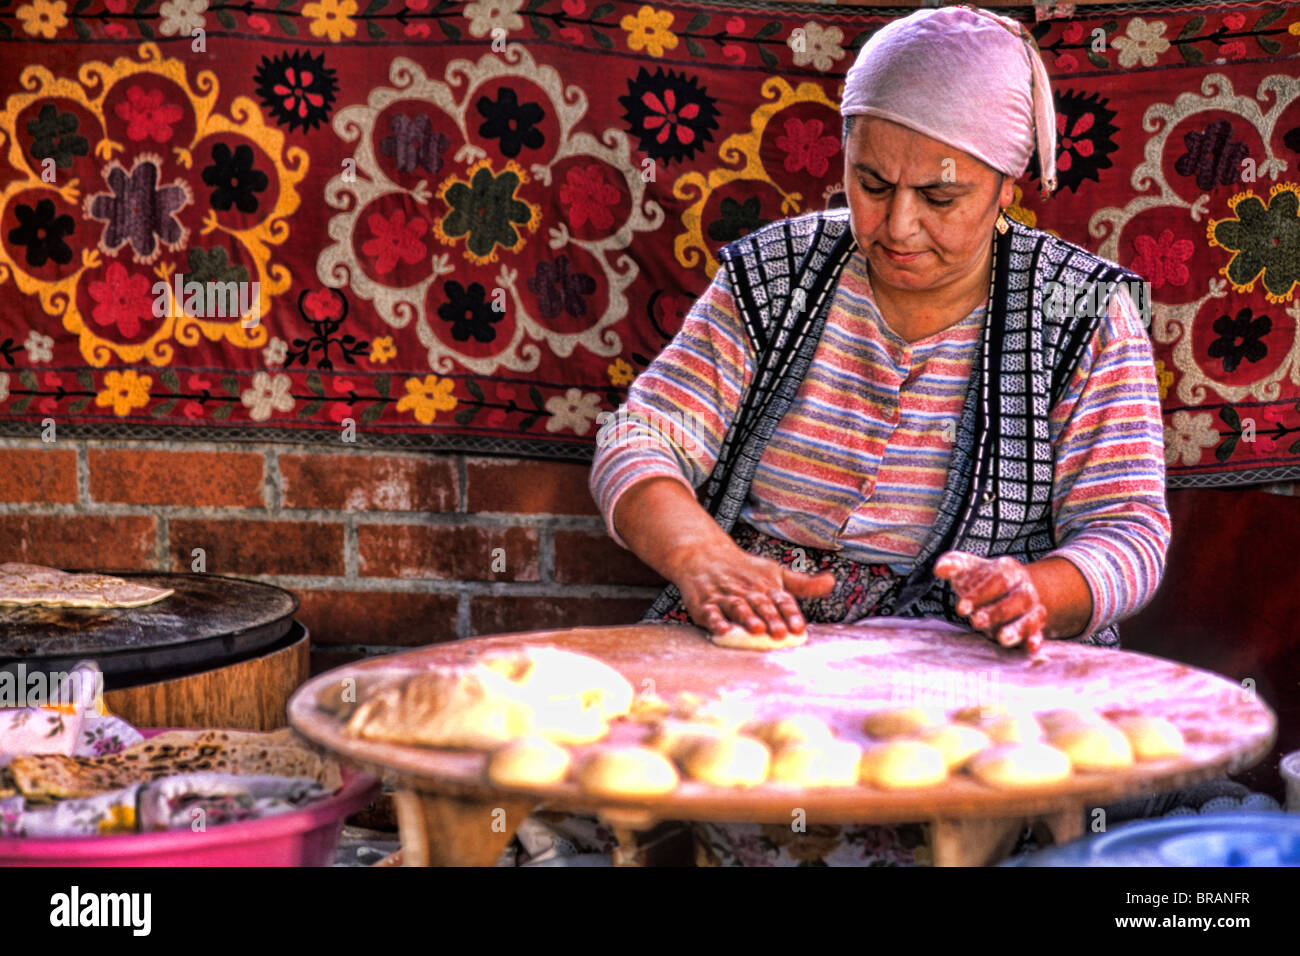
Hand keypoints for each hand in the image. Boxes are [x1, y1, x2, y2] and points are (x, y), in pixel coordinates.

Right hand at [671, 544, 834, 639]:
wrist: (703, 555)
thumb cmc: (745, 570)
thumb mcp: (775, 573)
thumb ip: (803, 584)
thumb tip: (832, 581)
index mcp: (766, 586)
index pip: (782, 599)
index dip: (791, 613)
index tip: (799, 627)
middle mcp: (747, 591)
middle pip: (761, 604)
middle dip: (771, 618)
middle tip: (781, 633)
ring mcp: (725, 597)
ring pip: (738, 607)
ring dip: (747, 618)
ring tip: (757, 629)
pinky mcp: (705, 604)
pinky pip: (710, 613)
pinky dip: (716, 621)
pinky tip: (723, 630)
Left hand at [932, 551, 1045, 652]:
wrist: (1008, 591)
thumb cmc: (981, 580)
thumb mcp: (967, 568)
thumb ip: (952, 564)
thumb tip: (940, 569)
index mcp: (1008, 570)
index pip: (998, 579)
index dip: (981, 594)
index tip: (961, 608)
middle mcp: (1024, 589)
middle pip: (1017, 599)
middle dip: (996, 612)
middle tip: (975, 622)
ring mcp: (1032, 609)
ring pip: (1031, 617)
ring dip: (1017, 628)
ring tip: (1001, 638)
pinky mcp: (1034, 628)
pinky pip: (1039, 634)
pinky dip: (1036, 640)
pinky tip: (1030, 647)